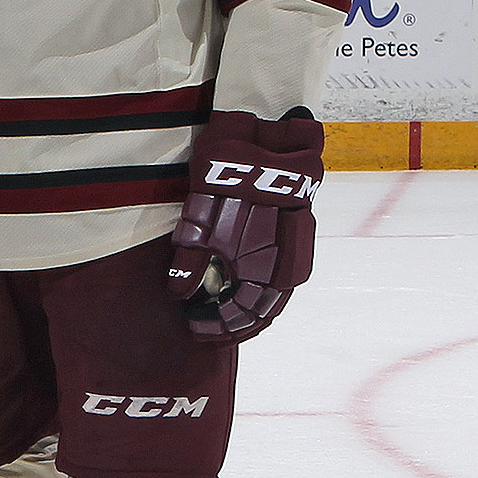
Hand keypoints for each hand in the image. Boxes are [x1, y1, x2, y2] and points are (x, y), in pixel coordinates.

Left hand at [168, 110, 322, 343]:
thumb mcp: (198, 224)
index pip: (242, 318)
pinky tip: (242, 296)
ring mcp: (295, 257)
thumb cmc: (226, 187)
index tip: (193, 330)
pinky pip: (281, 283)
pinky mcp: (297, 243)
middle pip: (259, 316)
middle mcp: (285, 270)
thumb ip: (188, 264)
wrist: (266, 147)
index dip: (216, 329)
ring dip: (247, 315)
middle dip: (230, 327)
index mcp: (263, 271)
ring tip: (220, 321)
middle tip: (203, 330)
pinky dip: (262, 296)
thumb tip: (180, 294)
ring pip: (273, 302)